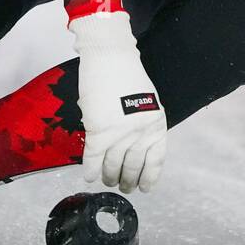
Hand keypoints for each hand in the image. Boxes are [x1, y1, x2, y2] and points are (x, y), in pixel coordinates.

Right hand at [69, 11, 166, 192]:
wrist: (111, 57)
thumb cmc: (127, 74)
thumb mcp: (146, 102)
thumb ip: (141, 124)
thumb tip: (128, 144)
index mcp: (156, 125)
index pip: (156, 160)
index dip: (149, 177)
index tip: (144, 188)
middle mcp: (140, 133)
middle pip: (132, 166)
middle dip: (126, 180)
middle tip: (122, 187)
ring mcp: (120, 133)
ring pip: (112, 165)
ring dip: (108, 176)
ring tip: (107, 180)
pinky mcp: (98, 130)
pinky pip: (93, 157)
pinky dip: (89, 169)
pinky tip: (88, 176)